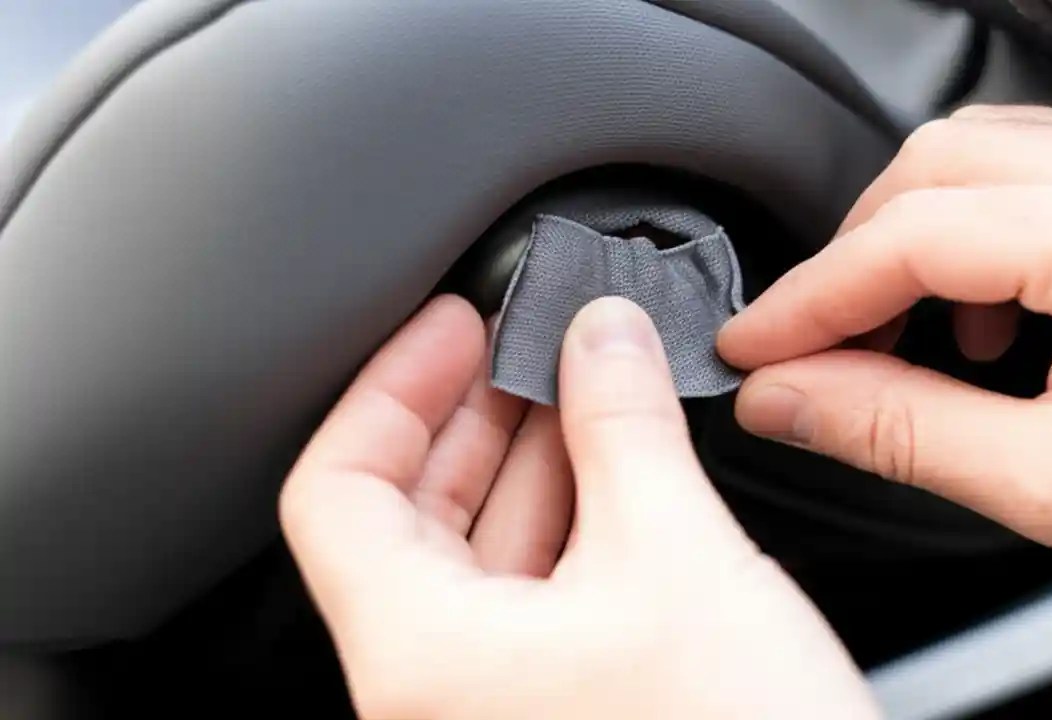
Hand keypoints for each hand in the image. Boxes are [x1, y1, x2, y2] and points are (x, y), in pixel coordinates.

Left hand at [281, 295, 876, 718]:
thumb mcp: (676, 556)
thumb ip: (624, 424)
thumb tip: (603, 336)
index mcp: (419, 654)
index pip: (339, 489)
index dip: (392, 388)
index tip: (453, 327)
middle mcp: (435, 688)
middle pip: (404, 514)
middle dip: (473, 413)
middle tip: (529, 342)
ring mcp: (492, 703)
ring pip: (476, 552)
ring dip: (530, 458)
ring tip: (585, 382)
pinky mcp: (554, 705)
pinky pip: (530, 591)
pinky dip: (567, 517)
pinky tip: (618, 465)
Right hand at [719, 104, 1051, 626]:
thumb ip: (896, 428)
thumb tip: (786, 396)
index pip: (912, 236)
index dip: (809, 296)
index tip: (754, 346)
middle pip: (935, 166)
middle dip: (853, 258)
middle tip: (810, 347)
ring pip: (980, 153)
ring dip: (910, 238)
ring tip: (897, 334)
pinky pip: (1038, 172)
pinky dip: (974, 233)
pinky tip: (983, 314)